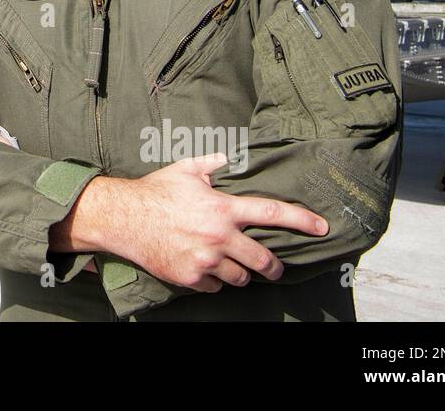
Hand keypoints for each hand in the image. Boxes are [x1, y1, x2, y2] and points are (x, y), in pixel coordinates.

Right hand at [52, 154, 328, 291]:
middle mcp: (219, 237)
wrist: (122, 218)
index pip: (272, 214)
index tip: (321, 227)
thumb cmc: (154, 191)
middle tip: (274, 267)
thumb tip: (226, 157)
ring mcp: (206, 260)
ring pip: (241, 278)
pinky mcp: (191, 278)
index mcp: (223, 208)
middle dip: (274, 267)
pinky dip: (214, 281)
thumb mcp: (184, 170)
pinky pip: (215, 286)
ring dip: (240, 273)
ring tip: (230, 265)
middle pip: (263, 260)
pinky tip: (204, 269)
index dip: (301, 220)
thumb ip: (210, 163)